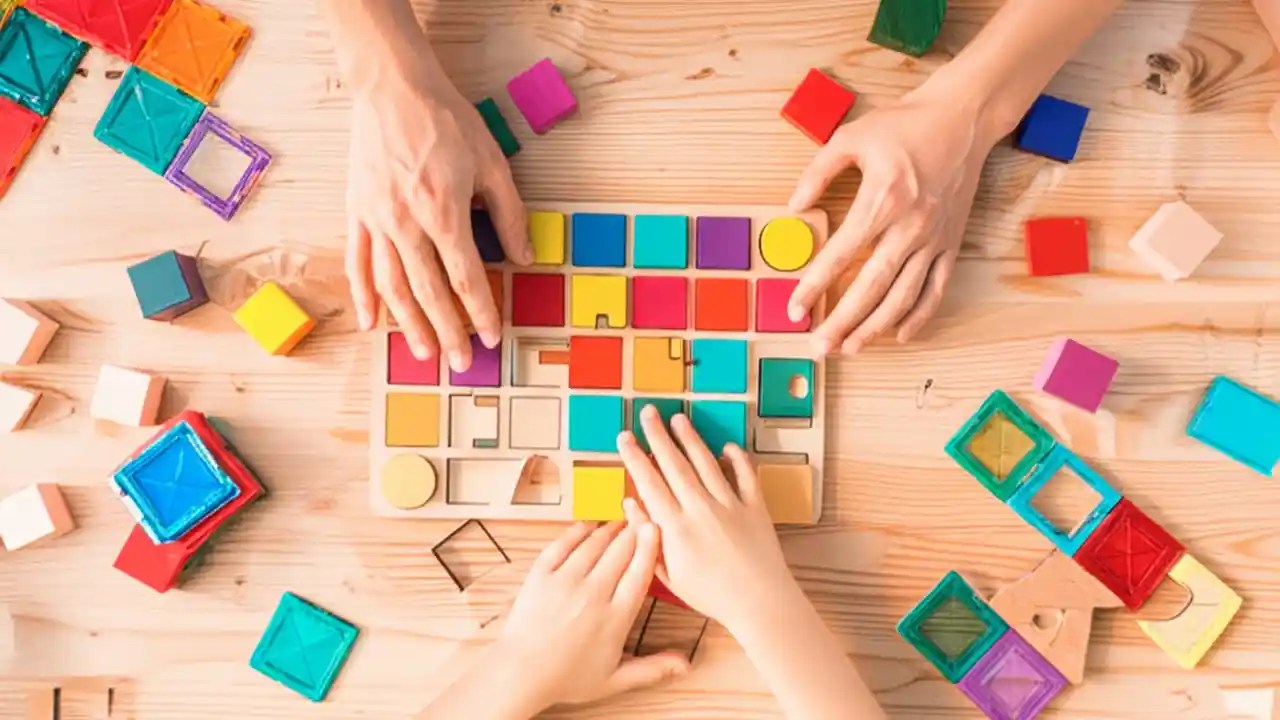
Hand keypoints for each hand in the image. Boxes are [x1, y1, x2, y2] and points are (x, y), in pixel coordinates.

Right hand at [344, 48, 530, 370]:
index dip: (481, 312)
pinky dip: (363, 295)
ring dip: (409, 324)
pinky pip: (357, 262)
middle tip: (460, 361)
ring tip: (423, 352)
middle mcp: (406, 224)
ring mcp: (376, 220)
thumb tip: (525, 257)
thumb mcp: (493, 163)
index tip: (491, 337)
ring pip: (392, 285)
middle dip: (447, 331)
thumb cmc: (446, 121)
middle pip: (428, 292)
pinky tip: (372, 323)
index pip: (466, 278)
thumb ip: (509, 214)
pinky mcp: (356, 212)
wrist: (392, 87)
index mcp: (444, 212)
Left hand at [489, 522, 689, 711]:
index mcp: (615, 618)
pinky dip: (578, 531)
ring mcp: (565, 582)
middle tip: (641, 517)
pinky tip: (588, 525)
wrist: (521, 673)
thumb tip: (686, 664)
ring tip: (619, 521)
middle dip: (634, 530)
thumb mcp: (614, 680)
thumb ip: (652, 668)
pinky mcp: (541, 575)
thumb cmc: (566, 677)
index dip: (650, 546)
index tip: (656, 529)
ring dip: (610, 528)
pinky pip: (563, 544)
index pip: (640, 572)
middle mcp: (593, 595)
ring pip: (595, 543)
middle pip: (621, 551)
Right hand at [617, 407, 794, 631]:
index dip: (634, 457)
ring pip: (706, 463)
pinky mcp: (755, 507)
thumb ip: (648, 537)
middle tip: (648, 412)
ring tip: (679, 418)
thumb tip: (630, 505)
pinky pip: (745, 476)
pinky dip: (737, 459)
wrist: (760, 603)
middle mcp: (701, 509)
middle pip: (675, 464)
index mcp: (676, 527)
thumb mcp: (670, 574)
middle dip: (658, 436)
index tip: (624, 436)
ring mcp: (730, 505)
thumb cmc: (711, 595)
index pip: (649, 483)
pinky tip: (728, 446)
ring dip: (691, 439)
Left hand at [787, 85, 998, 355]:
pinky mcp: (952, 242)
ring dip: (876, 327)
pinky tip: (900, 335)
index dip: (815, 285)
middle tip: (818, 347)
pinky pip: (937, 288)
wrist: (963, 119)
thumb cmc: (905, 126)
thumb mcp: (851, 136)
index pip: (841, 253)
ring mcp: (934, 238)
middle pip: (872, 286)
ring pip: (904, 295)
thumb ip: (818, 172)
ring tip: (851, 348)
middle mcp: (910, 225)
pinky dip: (920, 315)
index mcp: (882, 199)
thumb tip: (794, 207)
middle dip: (842, 322)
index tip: (794, 309)